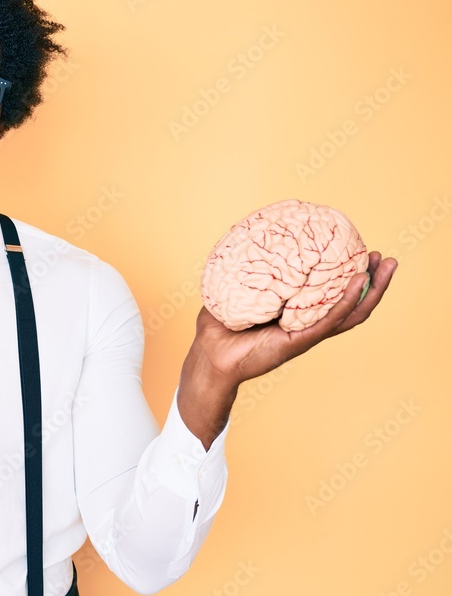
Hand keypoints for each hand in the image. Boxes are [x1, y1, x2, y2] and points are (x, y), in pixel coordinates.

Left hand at [189, 251, 397, 386]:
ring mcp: (305, 333)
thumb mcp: (235, 292)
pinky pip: (329, 320)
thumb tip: (250, 239)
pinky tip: (358, 282)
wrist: (209, 355)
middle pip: (351, 302)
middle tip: (385, 257)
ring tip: (386, 265)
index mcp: (296, 312)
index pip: (330, 294)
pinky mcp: (299, 341)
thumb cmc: (218, 327)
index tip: (361, 252)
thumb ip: (246, 271)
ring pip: (350, 312)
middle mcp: (306, 323)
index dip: (349, 276)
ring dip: (372, 289)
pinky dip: (346, 301)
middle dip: (373, 280)